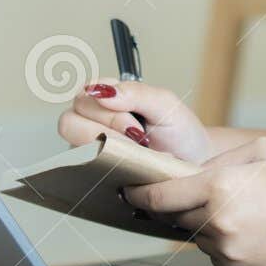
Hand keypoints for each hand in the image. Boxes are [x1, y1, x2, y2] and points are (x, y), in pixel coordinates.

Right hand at [57, 79, 213, 164]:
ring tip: (134, 154)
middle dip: (106, 131)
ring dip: (105, 151)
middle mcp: (92, 121)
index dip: (106, 113)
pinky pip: (79, 172)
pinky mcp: (91, 174)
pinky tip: (126, 169)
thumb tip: (101, 91)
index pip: (82, 98)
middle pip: (69, 122)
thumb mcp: (165, 104)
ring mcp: (89, 149)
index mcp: (106, 98)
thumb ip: (136, 91)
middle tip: (137, 140)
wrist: (195, 165)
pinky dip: (103, 170)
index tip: (135, 126)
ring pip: (72, 147)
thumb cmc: (179, 132)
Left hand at [123, 136, 265, 265]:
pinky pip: (218, 256)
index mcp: (220, 188)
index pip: (159, 196)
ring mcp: (228, 255)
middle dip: (181, 206)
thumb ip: (217, 161)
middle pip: (176, 217)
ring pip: (198, 237)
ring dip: (208, 225)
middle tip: (205, 194)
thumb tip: (185, 175)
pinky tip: (257, 232)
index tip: (129, 190)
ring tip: (248, 212)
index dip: (140, 193)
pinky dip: (227, 244)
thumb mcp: (263, 151)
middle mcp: (219, 225)